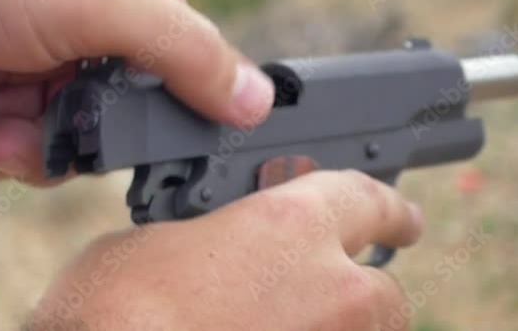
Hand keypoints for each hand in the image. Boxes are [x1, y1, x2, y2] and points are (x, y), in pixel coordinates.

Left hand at [0, 0, 275, 183]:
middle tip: (2, 139)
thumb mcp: (98, 2)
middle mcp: (72, 2)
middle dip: (40, 141)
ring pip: (28, 130)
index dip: (128, 117)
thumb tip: (259, 100)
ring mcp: (13, 34)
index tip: (90, 139)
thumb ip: (185, 55)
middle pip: (89, 113)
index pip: (165, 67)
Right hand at [28, 171, 423, 330]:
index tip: (401, 218)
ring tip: (268, 321)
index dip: (388, 208)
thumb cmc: (116, 302)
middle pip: (384, 292)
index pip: (369, 200)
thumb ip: (215, 235)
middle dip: (359, 290)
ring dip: (330, 328)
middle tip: (316, 292)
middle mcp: (330, 291)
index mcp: (291, 225)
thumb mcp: (160, 235)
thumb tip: (218, 247)